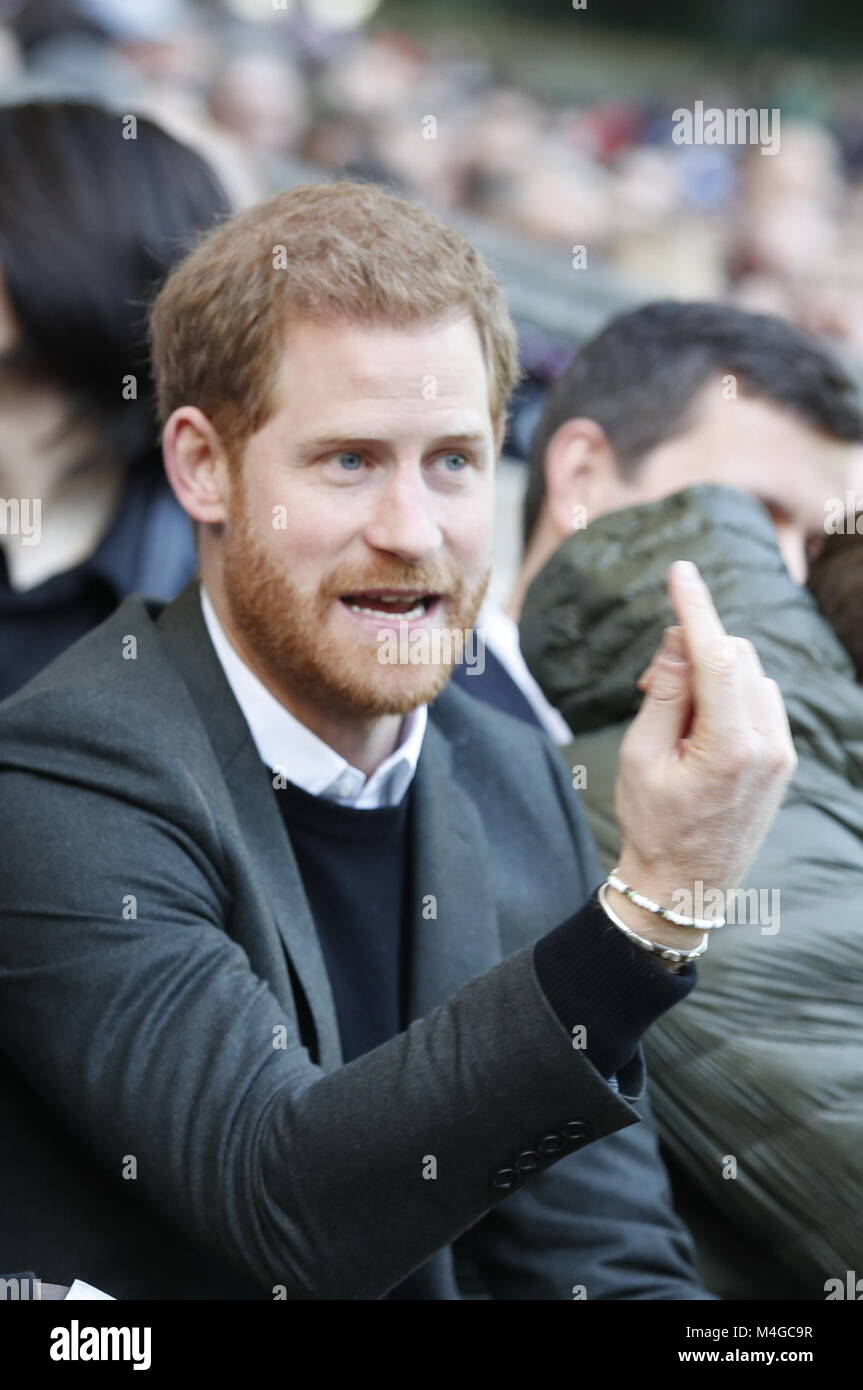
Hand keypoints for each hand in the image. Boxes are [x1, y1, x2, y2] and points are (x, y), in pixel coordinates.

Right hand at [611, 560, 796, 949]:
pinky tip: (699, 729)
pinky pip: (759, 700)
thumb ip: (665, 691)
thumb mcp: (642, 755)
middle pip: (736, 658)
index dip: (696, 609)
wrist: (685, 885)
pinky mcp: (783, 758)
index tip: (681, 572)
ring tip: (671, 720)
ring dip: (710, 677)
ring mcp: (782, 752)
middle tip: (648, 688)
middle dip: (692, 655)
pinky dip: (729, 696)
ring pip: (749, 675)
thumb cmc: (653, 823)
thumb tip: (679, 637)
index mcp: (729, 748)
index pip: (717, 657)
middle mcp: (768, 745)